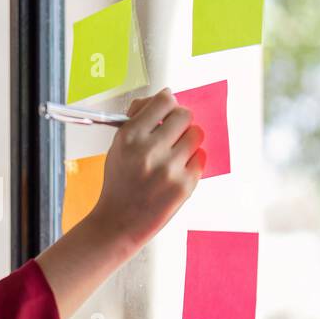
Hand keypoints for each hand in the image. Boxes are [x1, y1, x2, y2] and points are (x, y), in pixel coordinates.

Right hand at [88, 87, 204, 251]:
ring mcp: (168, 168)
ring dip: (188, 140)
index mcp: (130, 136)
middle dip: (180, 121)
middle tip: (174, 132)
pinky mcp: (184, 185)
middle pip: (184, 115)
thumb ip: (138, 119)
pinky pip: (201, 157)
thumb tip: (164, 96)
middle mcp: (149, 150)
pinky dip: (193, 161)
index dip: (168, 104)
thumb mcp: (117, 146)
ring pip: (196, 134)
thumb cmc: (120, 183)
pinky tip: (178, 169)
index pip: (163, 101)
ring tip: (176, 153)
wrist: (119, 221)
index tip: (167, 110)